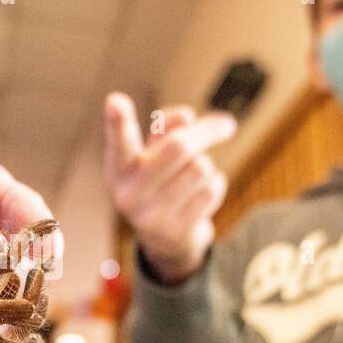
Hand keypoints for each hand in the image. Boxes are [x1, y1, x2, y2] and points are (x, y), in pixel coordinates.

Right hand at [102, 92, 234, 283]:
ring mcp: (151, 216)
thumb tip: (186, 118)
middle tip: (227, 123)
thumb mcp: (154, 156)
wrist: (165, 241)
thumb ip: (166, 130)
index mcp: (118, 168)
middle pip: (179, 146)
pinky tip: (200, 197)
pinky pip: (212, 190)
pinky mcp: (176, 231)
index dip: (117, 120)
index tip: (115, 101)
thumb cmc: (160, 183)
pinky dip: (215, 186)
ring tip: (194, 179)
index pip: (119, 141)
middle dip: (207, 131)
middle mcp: (128, 193)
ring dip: (207, 167)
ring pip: (201, 168)